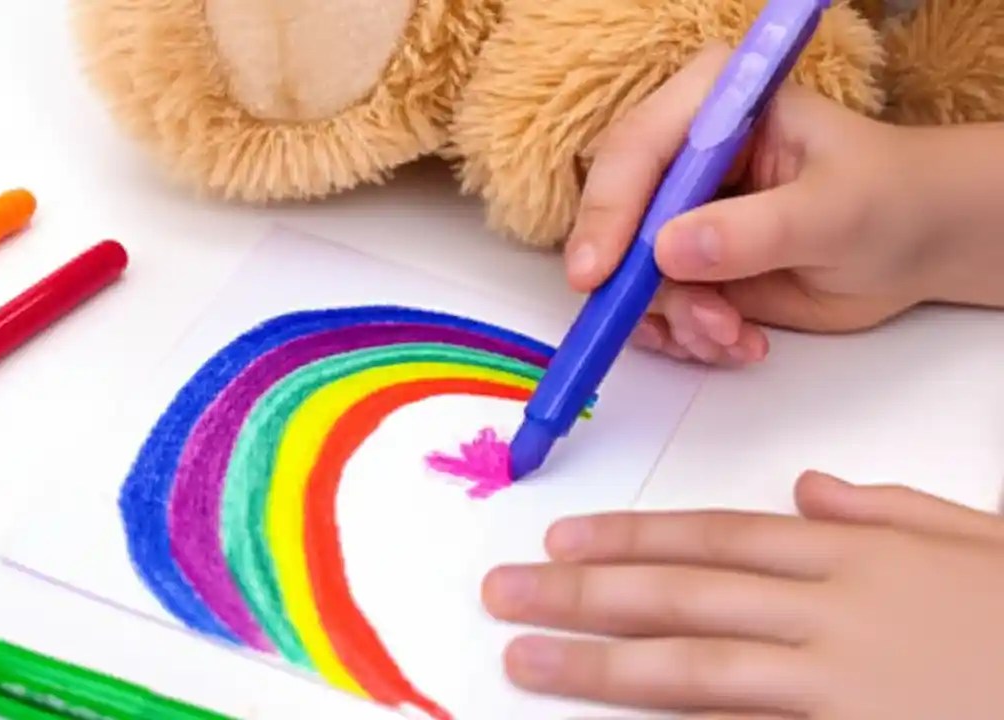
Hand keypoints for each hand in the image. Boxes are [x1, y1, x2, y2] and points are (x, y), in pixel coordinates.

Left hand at [482, 472, 1003, 718]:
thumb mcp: (974, 539)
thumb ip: (887, 512)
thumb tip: (808, 490)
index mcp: (856, 556)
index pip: (716, 537)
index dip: (631, 536)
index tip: (563, 538)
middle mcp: (832, 613)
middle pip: (682, 596)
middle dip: (584, 592)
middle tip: (505, 592)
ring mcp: (837, 686)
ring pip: (693, 667)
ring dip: (599, 664)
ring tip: (525, 657)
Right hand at [565, 44, 938, 364]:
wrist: (922, 243)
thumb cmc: (890, 200)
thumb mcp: (831, 212)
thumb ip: (752, 230)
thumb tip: (669, 252)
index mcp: (711, 106)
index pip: (633, 149)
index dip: (606, 210)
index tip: (595, 275)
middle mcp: (682, 158)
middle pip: (614, 219)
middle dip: (647, 284)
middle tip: (702, 323)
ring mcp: (681, 216)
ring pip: (631, 277)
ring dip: (677, 319)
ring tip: (735, 335)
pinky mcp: (688, 268)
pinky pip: (653, 311)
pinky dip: (686, 337)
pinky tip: (738, 342)